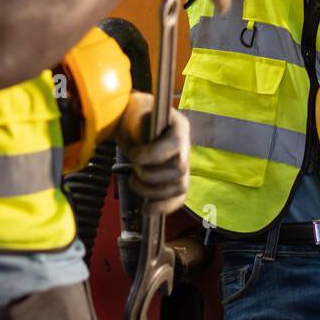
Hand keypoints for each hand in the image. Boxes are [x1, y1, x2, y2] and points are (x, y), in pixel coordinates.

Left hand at [115, 92, 189, 214]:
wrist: (133, 126)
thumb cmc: (134, 116)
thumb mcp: (134, 110)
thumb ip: (140, 118)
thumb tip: (144, 127)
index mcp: (179, 127)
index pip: (175, 145)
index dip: (153, 155)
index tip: (133, 155)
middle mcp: (186, 147)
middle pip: (179, 170)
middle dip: (150, 175)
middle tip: (133, 170)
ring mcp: (184, 166)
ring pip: (179, 188)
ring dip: (152, 192)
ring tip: (134, 183)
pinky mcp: (177, 182)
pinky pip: (178, 200)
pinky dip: (163, 207)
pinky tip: (146, 209)